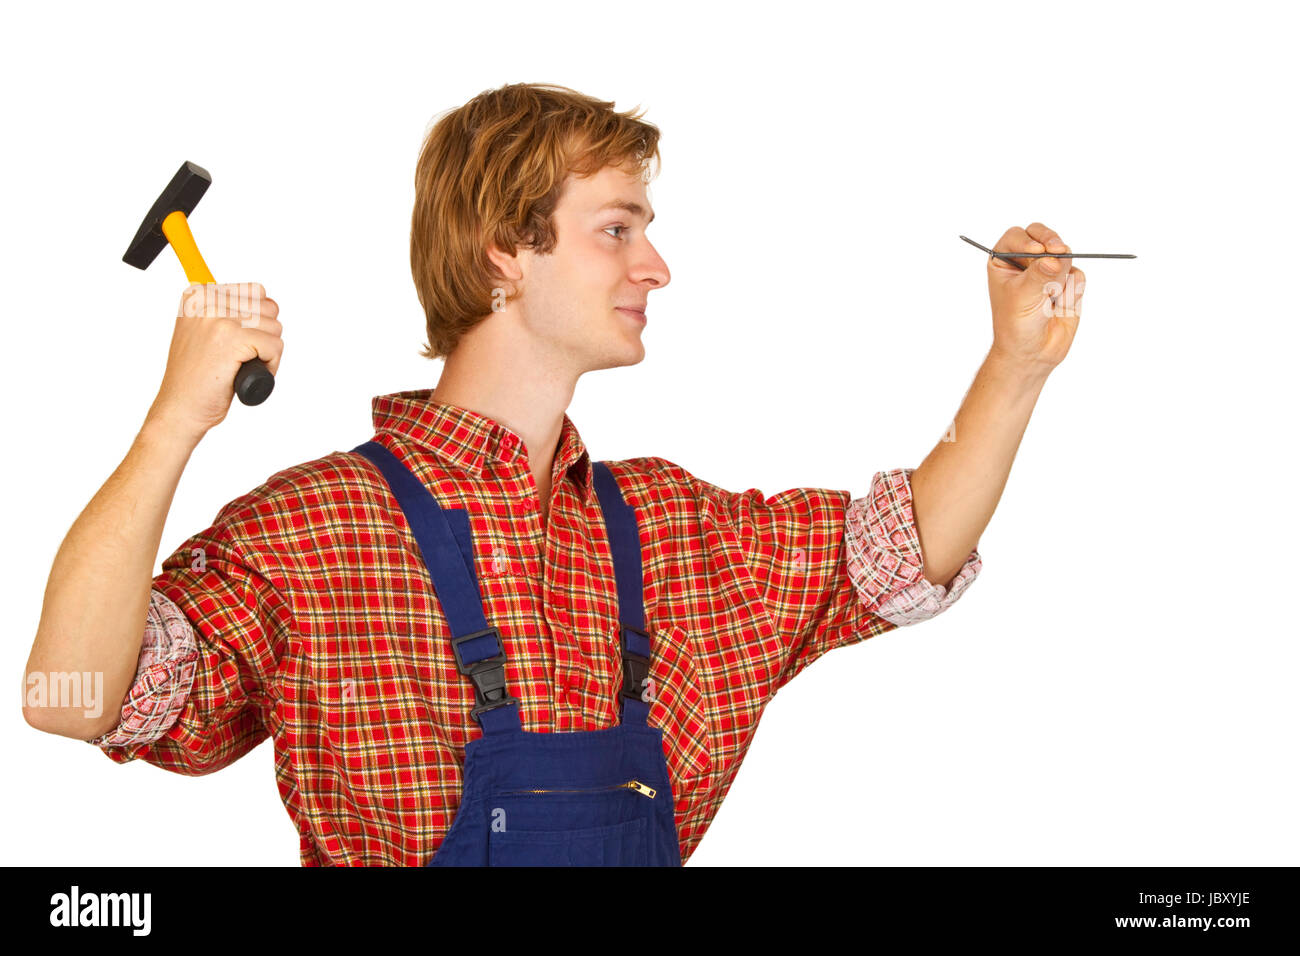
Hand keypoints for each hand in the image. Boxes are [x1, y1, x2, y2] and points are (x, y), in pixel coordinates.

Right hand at [147, 282, 282, 440]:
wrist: (180, 408)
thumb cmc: (196, 376)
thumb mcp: (203, 331)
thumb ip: (228, 310)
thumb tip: (265, 300)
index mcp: (198, 294)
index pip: (256, 292)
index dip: (256, 323)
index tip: (233, 342)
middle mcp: (207, 300)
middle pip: (269, 309)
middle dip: (263, 336)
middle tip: (236, 358)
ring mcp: (219, 319)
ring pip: (275, 328)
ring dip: (265, 353)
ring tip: (237, 367)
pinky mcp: (233, 339)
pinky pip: (275, 347)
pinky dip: (269, 367)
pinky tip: (243, 376)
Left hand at [986, 222, 1084, 376]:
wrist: (1032, 352)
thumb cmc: (1016, 325)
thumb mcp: (1023, 297)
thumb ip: (1040, 275)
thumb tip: (1055, 257)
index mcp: (1005, 261)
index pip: (1017, 236)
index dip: (1028, 240)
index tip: (1037, 250)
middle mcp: (1026, 261)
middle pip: (1044, 237)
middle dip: (1053, 244)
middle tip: (1059, 251)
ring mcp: (1049, 270)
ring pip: (1065, 256)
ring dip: (1061, 278)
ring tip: (1049, 300)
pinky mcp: (1067, 282)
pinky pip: (1078, 276)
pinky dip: (1072, 291)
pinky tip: (1060, 306)